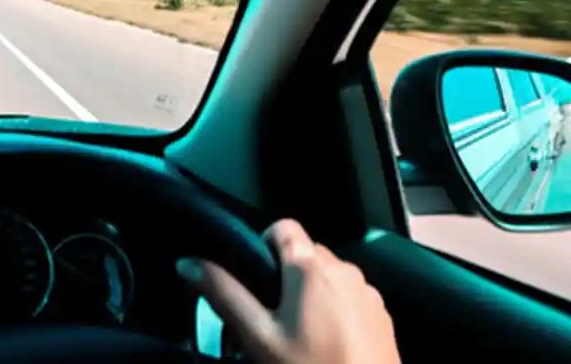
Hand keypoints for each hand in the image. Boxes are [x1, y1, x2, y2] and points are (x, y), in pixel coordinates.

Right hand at [176, 219, 398, 363]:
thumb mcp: (258, 337)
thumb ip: (223, 295)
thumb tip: (189, 264)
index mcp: (309, 268)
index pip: (283, 226)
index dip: (263, 244)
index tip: (256, 278)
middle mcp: (343, 270)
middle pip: (305, 253)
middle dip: (286, 276)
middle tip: (271, 317)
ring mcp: (367, 292)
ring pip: (329, 275)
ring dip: (311, 293)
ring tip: (300, 335)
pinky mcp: (381, 314)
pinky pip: (350, 297)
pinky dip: (336, 310)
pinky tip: (327, 342)